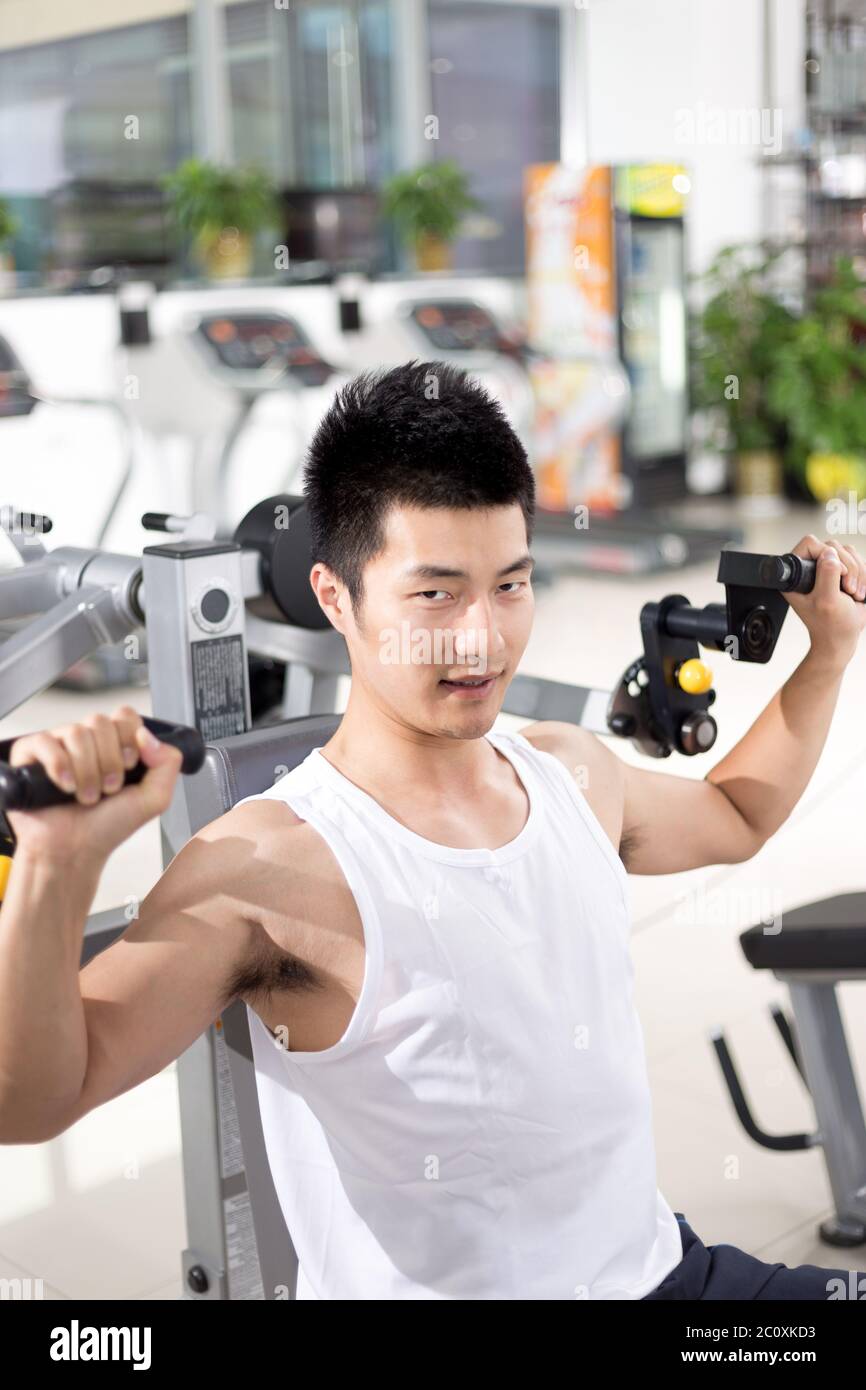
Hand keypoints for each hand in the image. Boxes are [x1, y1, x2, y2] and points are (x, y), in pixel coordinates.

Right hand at [3, 705, 183, 869]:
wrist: (74, 852)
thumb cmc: (108, 826)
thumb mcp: (154, 798)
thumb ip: (168, 763)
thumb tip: (148, 734)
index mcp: (115, 744)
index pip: (125, 716)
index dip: (129, 740)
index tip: (131, 767)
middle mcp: (87, 741)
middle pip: (100, 722)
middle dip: (109, 761)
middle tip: (108, 788)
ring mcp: (58, 745)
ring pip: (76, 732)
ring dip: (87, 772)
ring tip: (87, 796)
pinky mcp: (31, 754)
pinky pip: (45, 741)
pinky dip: (59, 767)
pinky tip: (65, 788)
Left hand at [783, 535, 865, 670]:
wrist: (842, 637)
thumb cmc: (831, 625)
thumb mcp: (828, 601)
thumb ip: (827, 575)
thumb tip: (829, 552)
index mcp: (795, 576)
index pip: (809, 544)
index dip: (826, 554)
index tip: (837, 575)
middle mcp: (808, 569)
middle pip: (832, 545)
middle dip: (847, 568)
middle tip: (848, 589)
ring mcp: (825, 568)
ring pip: (847, 551)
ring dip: (857, 572)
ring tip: (853, 594)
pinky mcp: (840, 571)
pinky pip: (856, 558)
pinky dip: (862, 574)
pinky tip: (858, 592)